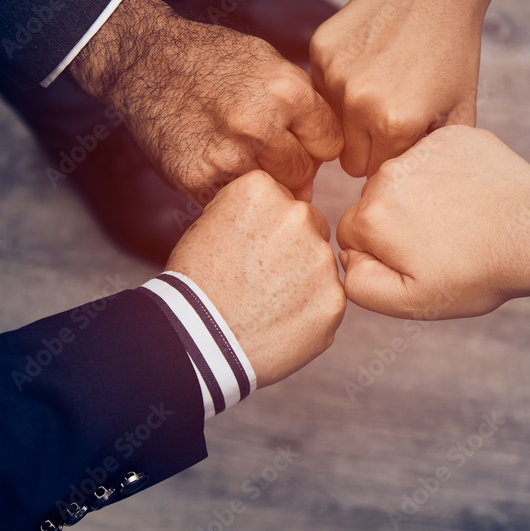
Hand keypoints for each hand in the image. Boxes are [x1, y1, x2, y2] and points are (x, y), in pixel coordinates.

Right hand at [70, 0, 342, 203]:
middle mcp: (262, 125)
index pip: (330, 145)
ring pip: (273, 191)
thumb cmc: (213, 59)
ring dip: (263, 181)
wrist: (146, 61)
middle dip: (292, 166)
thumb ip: (304, 104)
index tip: (298, 139)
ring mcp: (229, 155)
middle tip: (266, 150)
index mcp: (289, 92)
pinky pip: (234, 198)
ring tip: (242, 156)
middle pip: (304, 173)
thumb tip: (333, 150)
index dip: (315, 144)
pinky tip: (215, 161)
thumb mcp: (270, 63)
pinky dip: (229, 189)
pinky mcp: (198, 177)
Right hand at [166, 170, 344, 386]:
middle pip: (310, 228)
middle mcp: (299, 217)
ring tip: (267, 304)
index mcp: (264, 191)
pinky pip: (327, 301)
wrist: (198, 339)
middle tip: (262, 279)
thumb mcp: (209, 223)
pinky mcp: (334, 300)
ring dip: (303, 281)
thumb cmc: (195, 283)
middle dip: (294, 250)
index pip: (284, 201)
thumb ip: (251, 210)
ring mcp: (321, 260)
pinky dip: (310, 313)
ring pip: (321, 266)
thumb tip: (273, 214)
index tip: (252, 249)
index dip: (268, 228)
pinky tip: (280, 323)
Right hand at [310, 0, 522, 177]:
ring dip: (348, 114)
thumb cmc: (454, 50)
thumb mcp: (460, 110)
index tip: (399, 140)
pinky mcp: (320, 49)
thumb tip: (411, 191)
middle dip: (364, 145)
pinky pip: (320, 87)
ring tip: (380, 84)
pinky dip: (339, 81)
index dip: (386, 159)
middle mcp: (359, 104)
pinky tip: (367, 58)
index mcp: (395, 126)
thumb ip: (433, 157)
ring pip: (330, 122)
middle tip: (387, 118)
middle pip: (346, 156)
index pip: (371, 173)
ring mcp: (334, 75)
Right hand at [336, 126, 529, 318]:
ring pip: (404, 176)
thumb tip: (346, 256)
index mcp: (371, 215)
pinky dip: (448, 173)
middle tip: (442, 242)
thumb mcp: (410, 302)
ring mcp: (422, 149)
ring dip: (422, 194)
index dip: (383, 253)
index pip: (352, 233)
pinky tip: (473, 195)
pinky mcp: (453, 134)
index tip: (419, 260)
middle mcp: (387, 173)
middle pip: (375, 202)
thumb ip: (358, 285)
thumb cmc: (476, 274)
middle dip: (399, 222)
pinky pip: (434, 155)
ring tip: (460, 219)